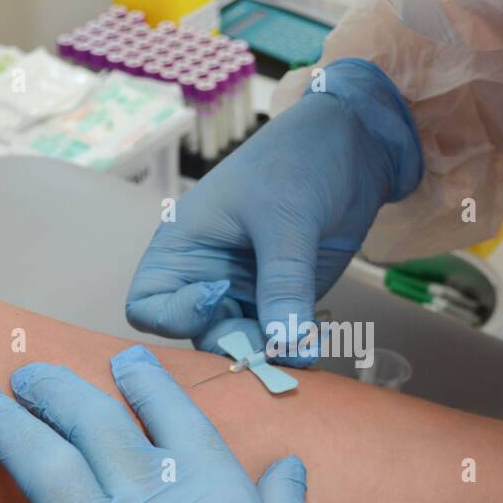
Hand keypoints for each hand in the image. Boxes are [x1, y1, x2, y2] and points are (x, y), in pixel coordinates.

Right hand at [125, 58, 421, 364]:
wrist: (354, 146)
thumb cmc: (300, 160)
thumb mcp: (287, 217)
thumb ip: (284, 282)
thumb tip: (284, 344)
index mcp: (183, 248)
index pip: (148, 307)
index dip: (175, 316)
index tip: (218, 294)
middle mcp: (207, 278)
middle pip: (199, 338)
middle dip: (235, 347)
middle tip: (276, 345)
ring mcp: (246, 294)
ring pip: (243, 347)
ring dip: (270, 356)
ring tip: (303, 349)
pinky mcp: (285, 302)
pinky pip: (280, 341)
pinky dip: (295, 349)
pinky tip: (316, 344)